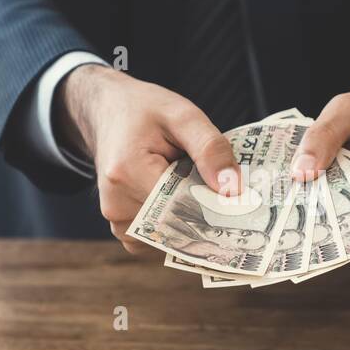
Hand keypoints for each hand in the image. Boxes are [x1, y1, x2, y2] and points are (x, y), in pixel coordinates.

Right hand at [55, 65, 241, 255]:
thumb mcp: (182, 115)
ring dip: (191, 219)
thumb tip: (233, 190)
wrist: (107, 112)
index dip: (215, 206)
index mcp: (128, 171)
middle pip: (178, 226)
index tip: (242, 205)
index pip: (183, 205)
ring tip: (194, 188)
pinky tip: (180, 199)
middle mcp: (116, 203)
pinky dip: (176, 224)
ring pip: (170, 237)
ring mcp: (115, 219)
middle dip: (207, 215)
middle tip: (229, 197)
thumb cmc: (144, 109)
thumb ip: (210, 149)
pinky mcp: (121, 227)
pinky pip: (159, 239)